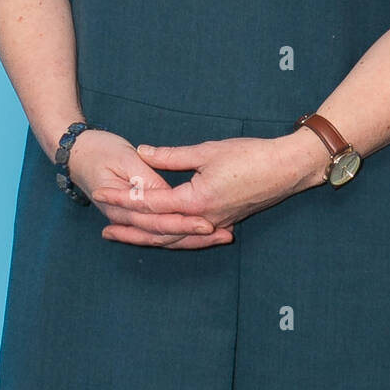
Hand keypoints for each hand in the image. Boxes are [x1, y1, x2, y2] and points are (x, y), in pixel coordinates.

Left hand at [91, 133, 323, 246]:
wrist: (287, 168)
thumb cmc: (251, 155)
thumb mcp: (208, 150)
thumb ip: (172, 156)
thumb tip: (143, 152)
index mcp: (196, 200)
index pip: (150, 204)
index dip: (123, 198)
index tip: (101, 194)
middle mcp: (203, 219)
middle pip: (158, 231)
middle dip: (129, 230)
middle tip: (104, 231)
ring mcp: (215, 224)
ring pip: (174, 239)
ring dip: (148, 238)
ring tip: (125, 237)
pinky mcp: (223, 223)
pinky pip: (189, 237)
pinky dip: (171, 239)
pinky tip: (161, 236)